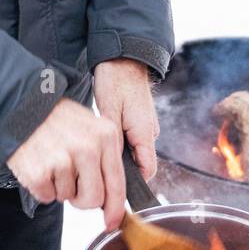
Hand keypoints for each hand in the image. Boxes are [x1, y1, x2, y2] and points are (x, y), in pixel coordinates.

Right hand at [6, 98, 125, 228]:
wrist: (19, 105)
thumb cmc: (55, 118)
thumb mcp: (89, 126)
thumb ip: (104, 157)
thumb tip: (112, 199)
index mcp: (106, 135)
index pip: (117, 183)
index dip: (115, 209)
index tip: (112, 222)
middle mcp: (88, 147)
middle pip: (94, 199)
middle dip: (82, 198)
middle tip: (70, 182)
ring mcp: (63, 159)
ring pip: (68, 198)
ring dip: (59, 187)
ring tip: (51, 161)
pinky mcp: (40, 171)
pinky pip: (47, 196)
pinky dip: (41, 187)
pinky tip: (39, 164)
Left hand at [93, 58, 158, 181]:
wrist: (123, 58)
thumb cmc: (116, 80)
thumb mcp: (109, 109)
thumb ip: (113, 137)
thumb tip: (113, 163)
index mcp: (145, 132)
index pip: (148, 170)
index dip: (134, 185)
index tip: (116, 192)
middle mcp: (149, 132)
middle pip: (141, 164)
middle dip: (123, 173)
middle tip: (99, 176)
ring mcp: (145, 126)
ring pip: (135, 153)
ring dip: (120, 158)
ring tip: (99, 159)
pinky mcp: (139, 121)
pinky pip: (132, 141)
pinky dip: (120, 146)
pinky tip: (104, 144)